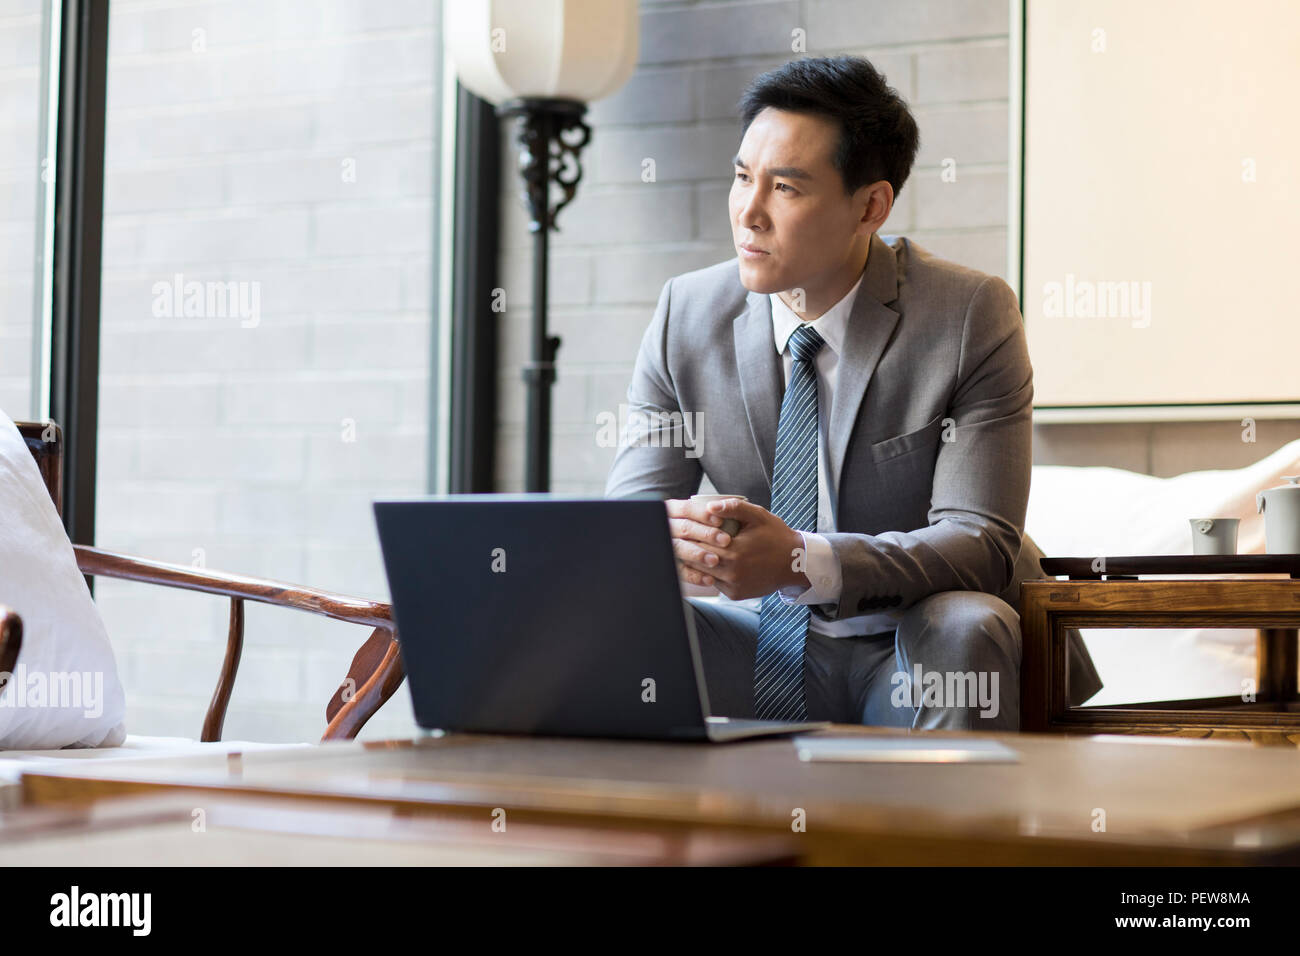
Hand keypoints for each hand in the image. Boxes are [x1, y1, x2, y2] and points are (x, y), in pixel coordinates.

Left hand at [667, 497, 807, 600]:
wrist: (795, 563)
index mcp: (735, 551)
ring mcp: (733, 586)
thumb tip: (709, 506)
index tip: (679, 527)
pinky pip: (714, 583)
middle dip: (687, 549)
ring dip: (694, 562)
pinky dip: (708, 574)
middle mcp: (732, 572)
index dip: (688, 535)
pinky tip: (703, 562)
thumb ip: (733, 508)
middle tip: (676, 538)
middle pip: (697, 559)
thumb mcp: (758, 516)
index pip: (700, 543)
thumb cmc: (775, 535)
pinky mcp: (735, 594)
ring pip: (703, 573)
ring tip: (685, 549)